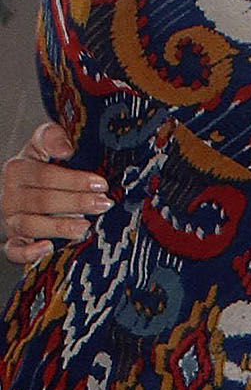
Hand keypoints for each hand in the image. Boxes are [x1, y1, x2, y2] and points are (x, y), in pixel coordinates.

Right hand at [1, 121, 109, 262]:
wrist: (29, 186)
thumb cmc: (44, 165)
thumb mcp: (45, 144)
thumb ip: (53, 137)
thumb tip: (65, 148)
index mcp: (18, 169)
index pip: (45, 175)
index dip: (74, 180)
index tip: (100, 184)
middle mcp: (10, 195)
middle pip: (42, 201)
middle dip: (76, 203)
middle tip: (103, 204)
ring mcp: (10, 219)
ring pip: (30, 226)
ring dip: (59, 227)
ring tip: (85, 227)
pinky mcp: (13, 240)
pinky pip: (14, 250)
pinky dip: (28, 252)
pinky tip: (48, 248)